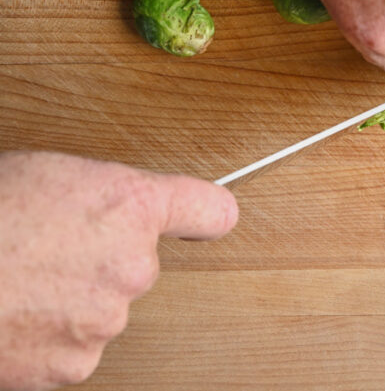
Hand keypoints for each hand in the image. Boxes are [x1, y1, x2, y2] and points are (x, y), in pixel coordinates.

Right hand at [0, 151, 237, 390]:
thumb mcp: (41, 175)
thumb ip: (91, 196)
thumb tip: (96, 209)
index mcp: (130, 205)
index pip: (208, 209)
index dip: (205, 214)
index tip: (207, 220)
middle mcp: (133, 265)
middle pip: (136, 265)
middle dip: (98, 262)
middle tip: (42, 251)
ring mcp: (106, 319)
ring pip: (100, 309)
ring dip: (68, 302)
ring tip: (15, 282)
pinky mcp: (75, 366)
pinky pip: (70, 349)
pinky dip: (45, 339)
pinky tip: (12, 315)